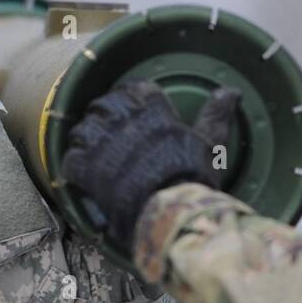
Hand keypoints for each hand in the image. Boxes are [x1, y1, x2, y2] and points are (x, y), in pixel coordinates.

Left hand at [61, 80, 239, 248]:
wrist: (170, 213)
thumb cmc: (192, 177)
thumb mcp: (209, 142)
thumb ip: (215, 115)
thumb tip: (231, 91)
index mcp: (151, 106)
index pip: (134, 89)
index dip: (133, 100)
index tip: (135, 112)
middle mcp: (121, 117)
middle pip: (103, 105)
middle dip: (106, 117)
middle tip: (114, 135)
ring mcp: (100, 141)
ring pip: (82, 129)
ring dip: (87, 140)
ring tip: (98, 155)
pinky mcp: (84, 167)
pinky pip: (70, 158)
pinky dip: (76, 165)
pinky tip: (85, 174)